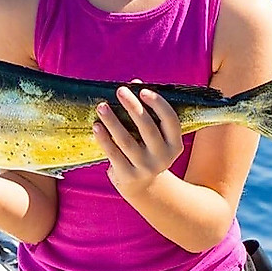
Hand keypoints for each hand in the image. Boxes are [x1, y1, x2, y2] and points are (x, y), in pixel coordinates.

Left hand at [94, 86, 185, 200]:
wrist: (144, 187)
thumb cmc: (148, 150)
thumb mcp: (156, 136)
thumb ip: (148, 111)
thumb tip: (134, 83)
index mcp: (175, 144)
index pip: (170, 120)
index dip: (158, 104)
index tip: (143, 90)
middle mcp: (163, 157)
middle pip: (147, 127)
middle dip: (133, 106)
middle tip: (120, 91)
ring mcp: (145, 168)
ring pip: (127, 140)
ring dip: (113, 121)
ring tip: (102, 106)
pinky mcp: (127, 176)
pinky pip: (113, 153)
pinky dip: (104, 139)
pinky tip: (96, 126)